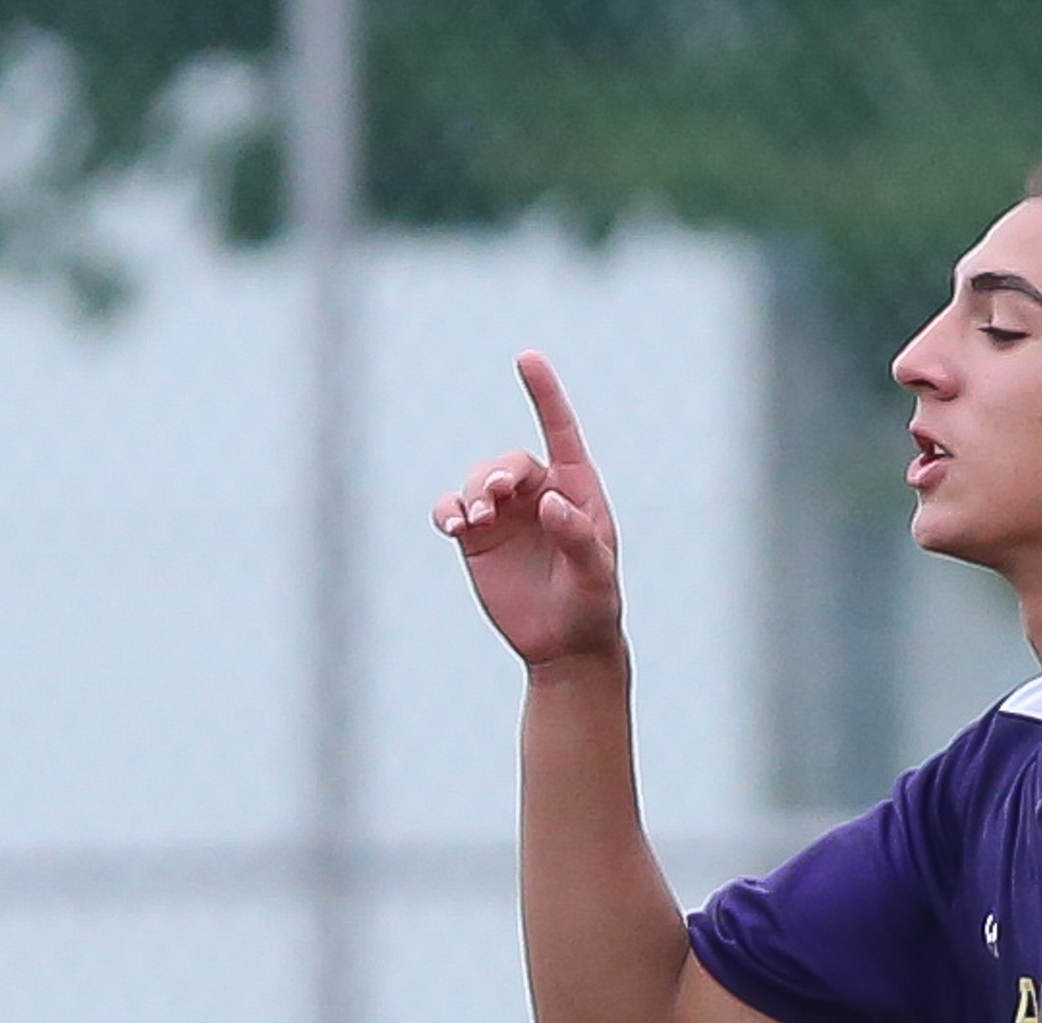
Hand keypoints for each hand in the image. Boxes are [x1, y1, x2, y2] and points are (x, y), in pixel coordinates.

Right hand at [435, 352, 623, 667]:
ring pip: (476, 483)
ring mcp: (505, 514)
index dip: (545, 394)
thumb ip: (577, 536)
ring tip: (474, 524)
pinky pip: (452, 511)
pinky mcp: (478, 539)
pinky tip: (453, 527)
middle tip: (493, 502)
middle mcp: (538, 493)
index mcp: (575, 489)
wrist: (566, 646)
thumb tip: (549, 502)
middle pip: (506, 463)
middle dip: (494, 476)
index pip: (560, 431)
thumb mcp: (595, 575)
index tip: (527, 357)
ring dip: (471, 495)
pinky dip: (447, 513)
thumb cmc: (592, 606)